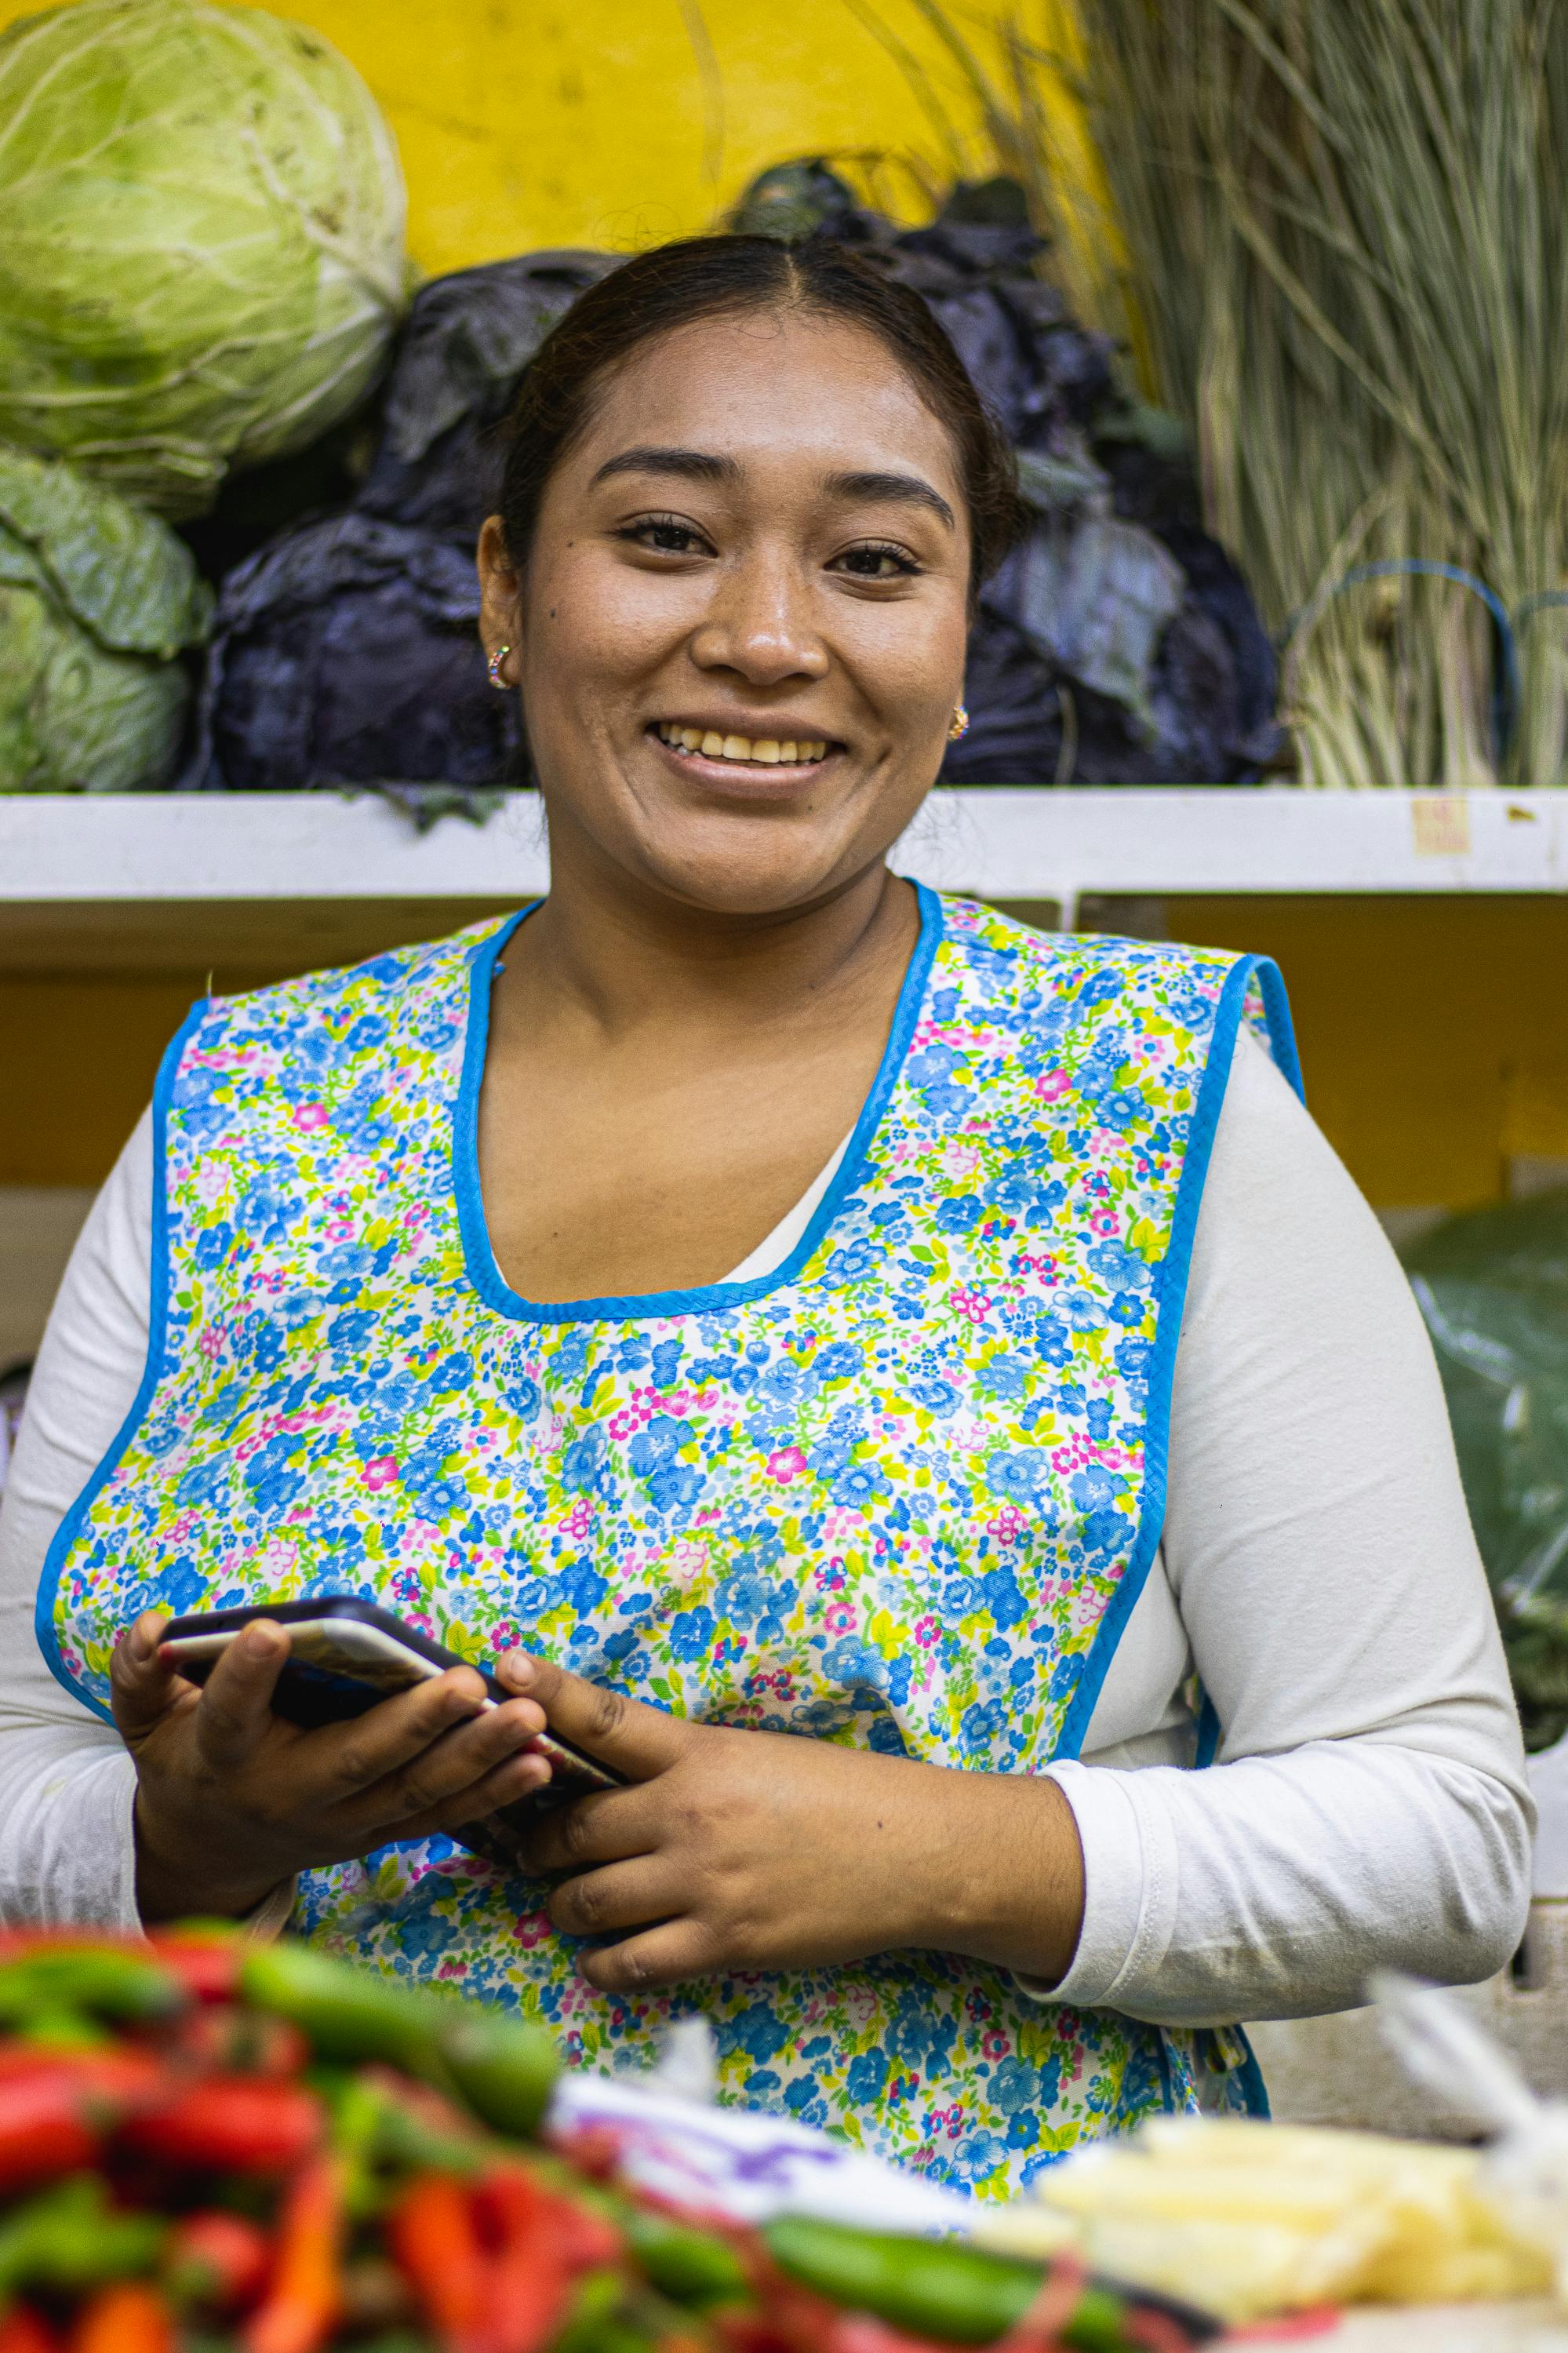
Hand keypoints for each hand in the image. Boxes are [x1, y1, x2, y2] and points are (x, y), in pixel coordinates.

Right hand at [112, 1613, 554, 1923]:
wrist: (212, 1850)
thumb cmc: (185, 1760)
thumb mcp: (145, 1721)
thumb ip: (139, 1674)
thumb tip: (149, 1625)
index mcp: (225, 1758)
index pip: (230, 1716)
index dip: (244, 1676)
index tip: (267, 1630)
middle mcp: (289, 1796)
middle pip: (355, 1761)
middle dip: (414, 1724)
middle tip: (465, 1681)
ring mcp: (342, 1823)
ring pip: (416, 1793)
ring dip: (477, 1757)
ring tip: (528, 1716)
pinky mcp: (380, 1834)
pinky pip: (442, 1816)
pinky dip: (494, 1792)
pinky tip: (542, 1760)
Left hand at [495, 1652, 1085, 1994]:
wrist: (916, 1853)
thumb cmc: (838, 1797)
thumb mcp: (756, 1757)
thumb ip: (682, 1767)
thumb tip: (610, 1786)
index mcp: (699, 1753)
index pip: (603, 1718)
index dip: (546, 1691)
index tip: (498, 1667)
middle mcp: (690, 1814)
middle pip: (570, 1830)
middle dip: (541, 1845)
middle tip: (535, 1849)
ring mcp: (703, 1882)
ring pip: (584, 1902)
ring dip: (566, 1907)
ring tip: (573, 1903)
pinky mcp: (722, 1943)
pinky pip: (626, 1964)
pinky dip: (602, 1964)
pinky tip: (606, 1956)